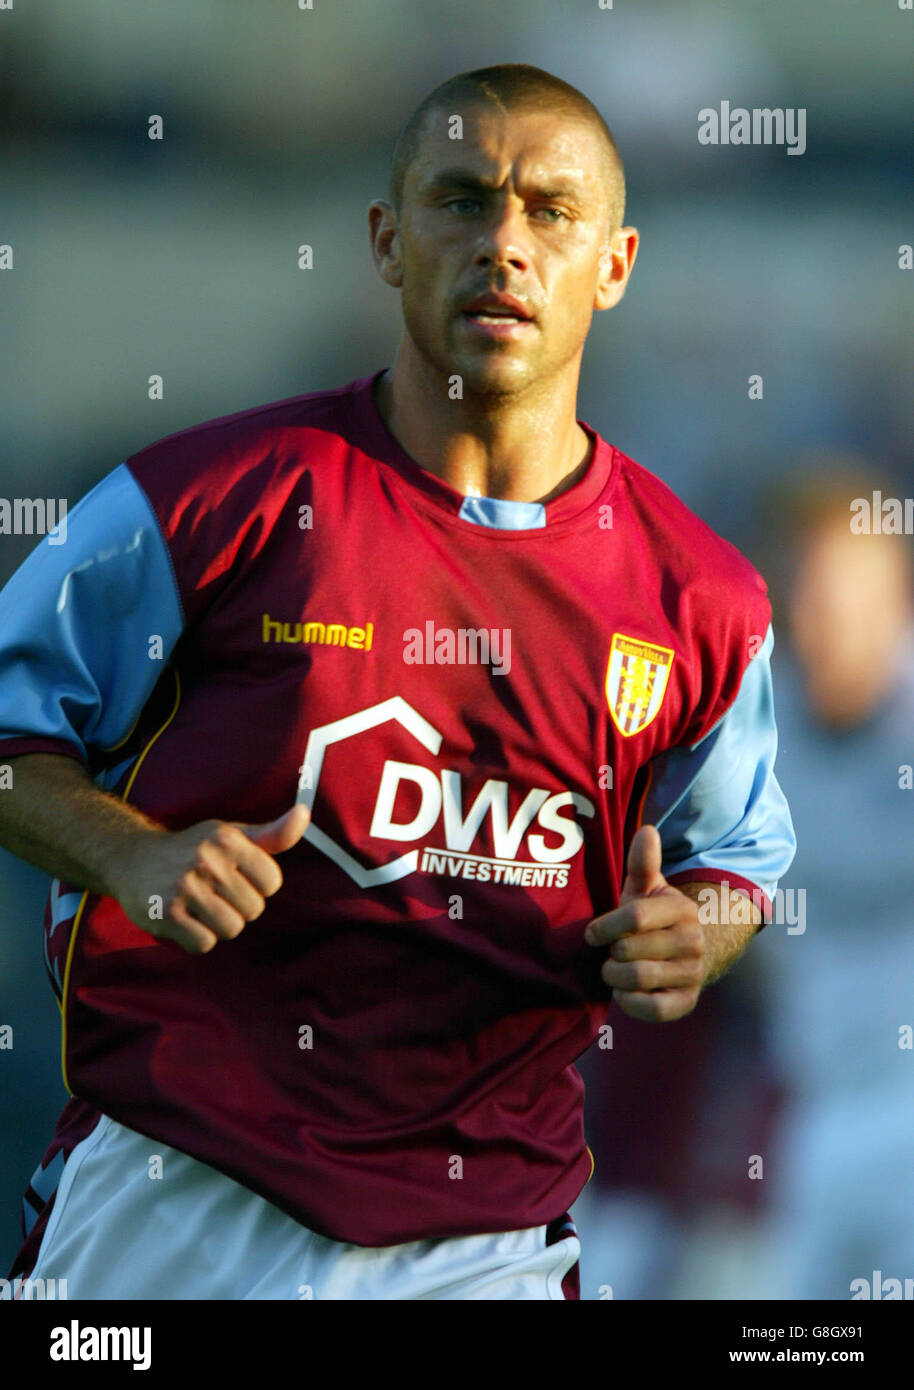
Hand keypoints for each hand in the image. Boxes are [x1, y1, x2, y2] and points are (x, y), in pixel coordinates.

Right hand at [109, 804, 310, 953]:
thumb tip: (304, 814)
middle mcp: (207, 860)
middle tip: (214, 894)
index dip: (258, 886)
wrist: (132, 858)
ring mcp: (185, 888)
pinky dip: (198, 939)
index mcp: (227, 839)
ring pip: (232, 929)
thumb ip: (272, 834)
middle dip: (238, 907)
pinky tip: (185, 920)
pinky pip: (204, 943)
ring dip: (219, 925)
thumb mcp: (231, 835)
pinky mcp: (166, 914)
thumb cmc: (192, 849)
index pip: (272, 882)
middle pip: (254, 909)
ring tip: (200, 908)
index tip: (237, 879)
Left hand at [584, 824, 705, 1020]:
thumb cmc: (652, 919)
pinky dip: (628, 1001)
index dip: (604, 927)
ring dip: (614, 976)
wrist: (684, 956)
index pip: (634, 917)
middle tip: (609, 953)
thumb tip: (647, 830)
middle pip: (629, 950)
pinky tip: (625, 991)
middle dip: (609, 953)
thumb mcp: (646, 889)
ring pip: (636, 979)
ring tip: (613, 970)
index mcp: (681, 910)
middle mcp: (692, 942)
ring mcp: (692, 974)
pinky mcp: (686, 1003)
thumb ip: (643, 863)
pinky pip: (650, 1009)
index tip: (591, 934)